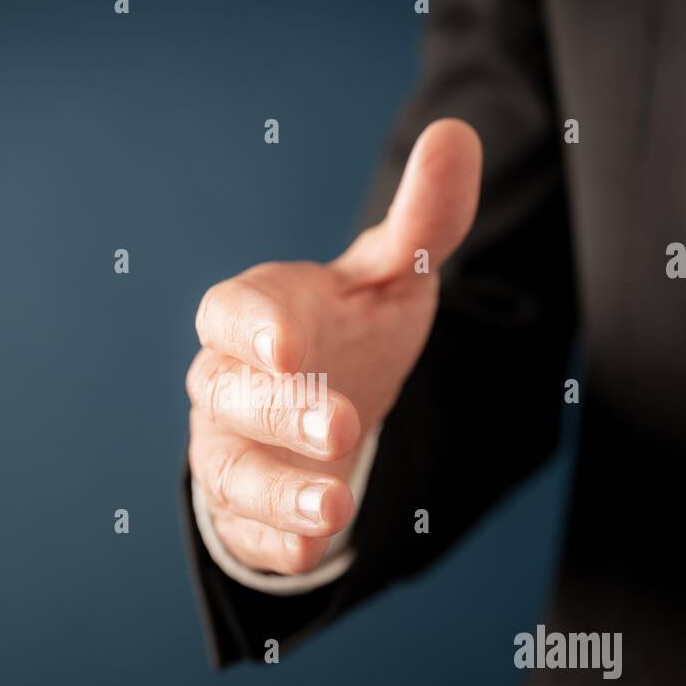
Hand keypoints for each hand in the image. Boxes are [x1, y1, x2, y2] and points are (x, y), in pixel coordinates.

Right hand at [186, 119, 482, 574]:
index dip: (252, 328)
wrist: (325, 404)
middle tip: (344, 429)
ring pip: (233, 473)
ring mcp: (231, 447)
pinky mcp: (244, 508)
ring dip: (278, 495)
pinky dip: (274, 543)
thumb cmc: (348, 330)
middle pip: (232, 396)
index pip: (230, 311)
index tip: (289, 343)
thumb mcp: (389, 277)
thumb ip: (420, 220)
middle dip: (282, 414)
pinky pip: (245, 529)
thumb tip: (456, 134)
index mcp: (256, 314)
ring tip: (335, 512)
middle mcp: (229, 382)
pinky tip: (315, 552)